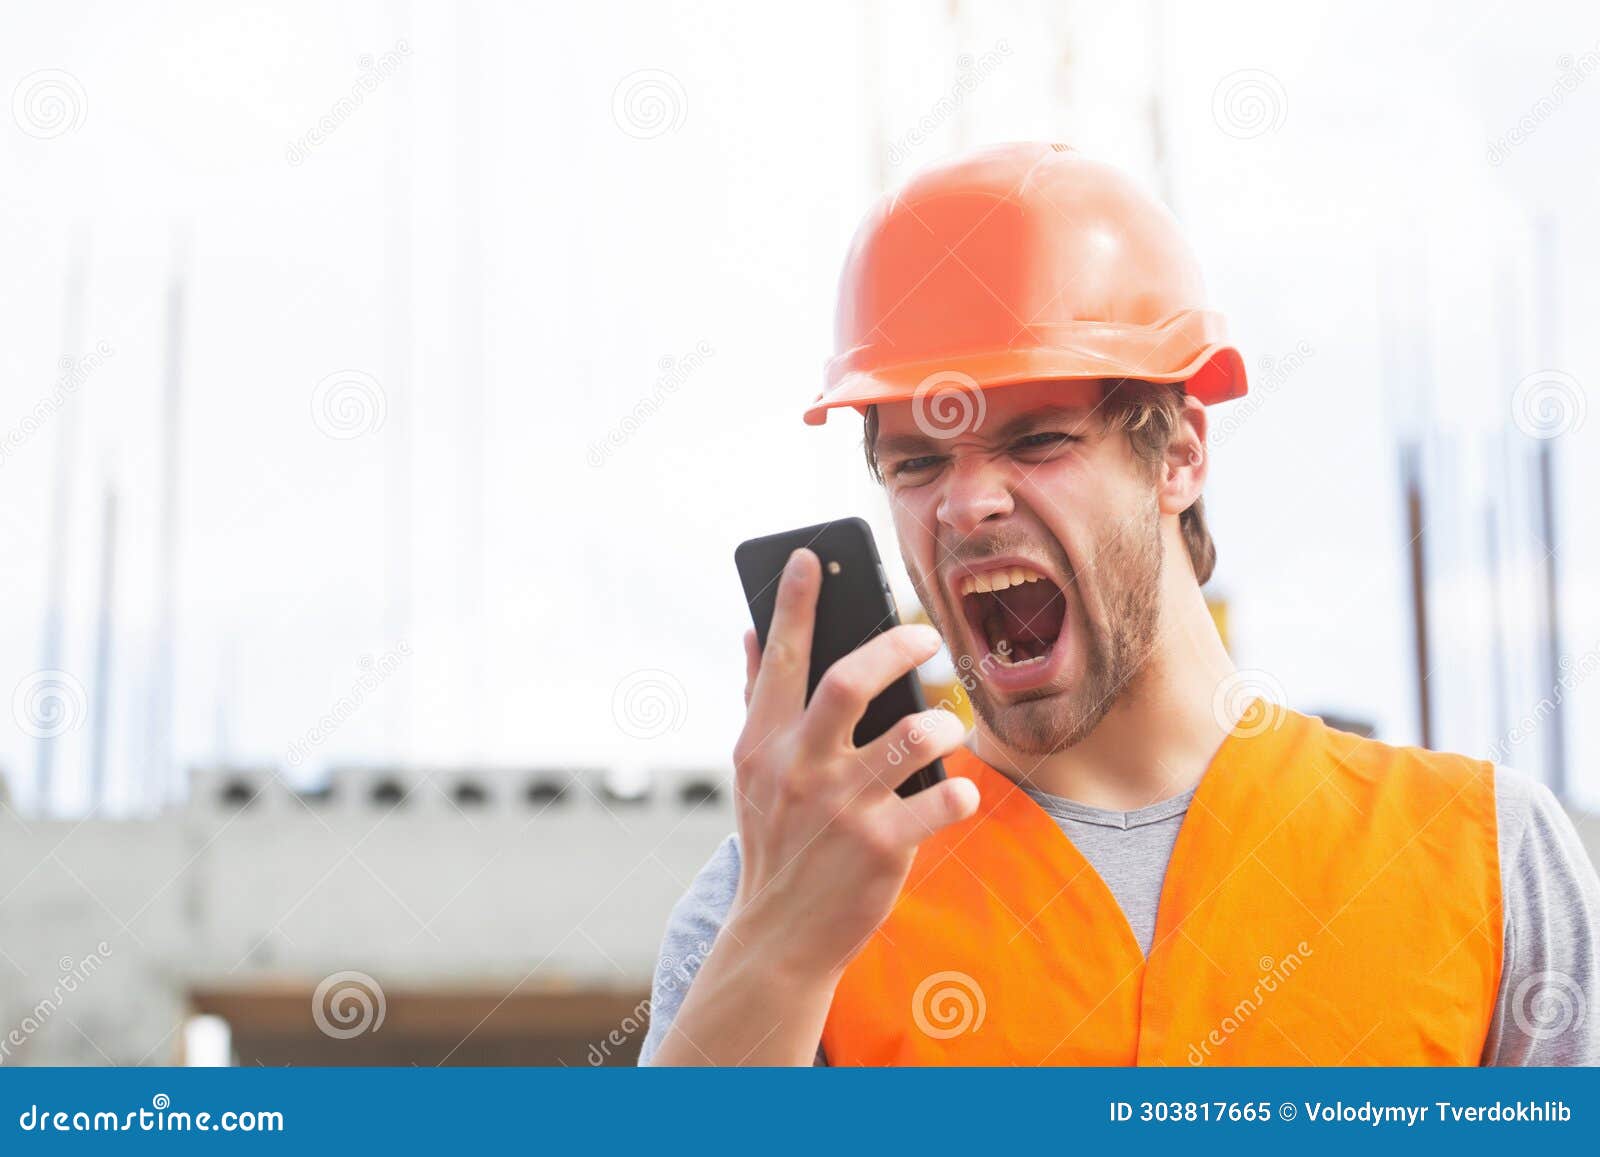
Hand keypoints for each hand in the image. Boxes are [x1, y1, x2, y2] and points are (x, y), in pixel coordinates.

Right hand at [728, 548, 979, 982]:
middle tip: (928, 635)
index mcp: (764, 743)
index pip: (782, 659)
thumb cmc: (774, 839)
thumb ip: (757, 700)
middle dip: (895, 646)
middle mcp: (799, 768)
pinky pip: (936, 801)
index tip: (815, 557)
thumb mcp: (751, 772)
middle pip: (849, 682)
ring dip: (941, 720)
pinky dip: (956, 790)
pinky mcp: (880, 849)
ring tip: (948, 722)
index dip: (796, 604)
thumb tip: (750, 631)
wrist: (778, 936)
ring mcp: (840, 809)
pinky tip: (959, 790)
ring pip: (908, 737)